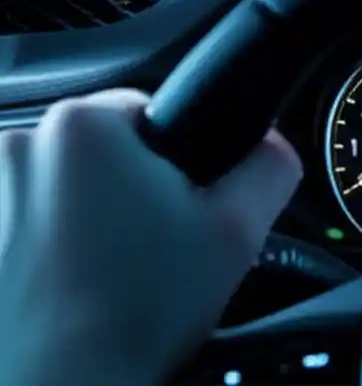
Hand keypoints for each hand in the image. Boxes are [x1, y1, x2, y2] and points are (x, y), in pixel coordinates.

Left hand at [0, 89, 301, 385]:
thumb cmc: (132, 314)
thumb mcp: (239, 231)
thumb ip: (270, 166)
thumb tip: (272, 147)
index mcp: (83, 126)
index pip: (151, 110)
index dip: (181, 163)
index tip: (182, 212)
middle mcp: (18, 147)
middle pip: (104, 154)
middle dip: (132, 195)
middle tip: (155, 252)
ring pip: (64, 194)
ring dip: (87, 224)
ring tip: (110, 279)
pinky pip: (26, 228)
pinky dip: (49, 253)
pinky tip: (73, 293)